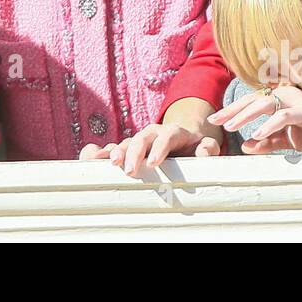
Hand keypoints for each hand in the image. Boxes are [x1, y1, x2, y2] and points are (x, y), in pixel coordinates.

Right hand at [78, 123, 220, 176]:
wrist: (184, 140)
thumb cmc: (195, 146)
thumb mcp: (205, 145)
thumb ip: (207, 148)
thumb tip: (204, 151)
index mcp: (174, 131)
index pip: (167, 135)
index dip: (160, 148)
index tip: (153, 163)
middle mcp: (154, 132)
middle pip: (142, 137)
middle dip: (135, 153)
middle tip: (131, 170)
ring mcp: (140, 139)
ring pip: (127, 142)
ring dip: (118, 152)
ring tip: (112, 164)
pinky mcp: (130, 148)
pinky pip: (115, 147)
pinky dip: (104, 152)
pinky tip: (94, 159)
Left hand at [209, 86, 301, 153]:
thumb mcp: (289, 140)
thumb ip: (268, 141)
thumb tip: (246, 145)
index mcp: (281, 100)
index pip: (251, 101)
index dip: (233, 109)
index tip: (215, 120)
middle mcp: (287, 95)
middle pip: (253, 99)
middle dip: (233, 110)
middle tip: (216, 121)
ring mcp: (298, 101)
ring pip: (266, 103)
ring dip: (247, 115)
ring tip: (232, 127)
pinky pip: (285, 115)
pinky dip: (271, 123)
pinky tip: (259, 133)